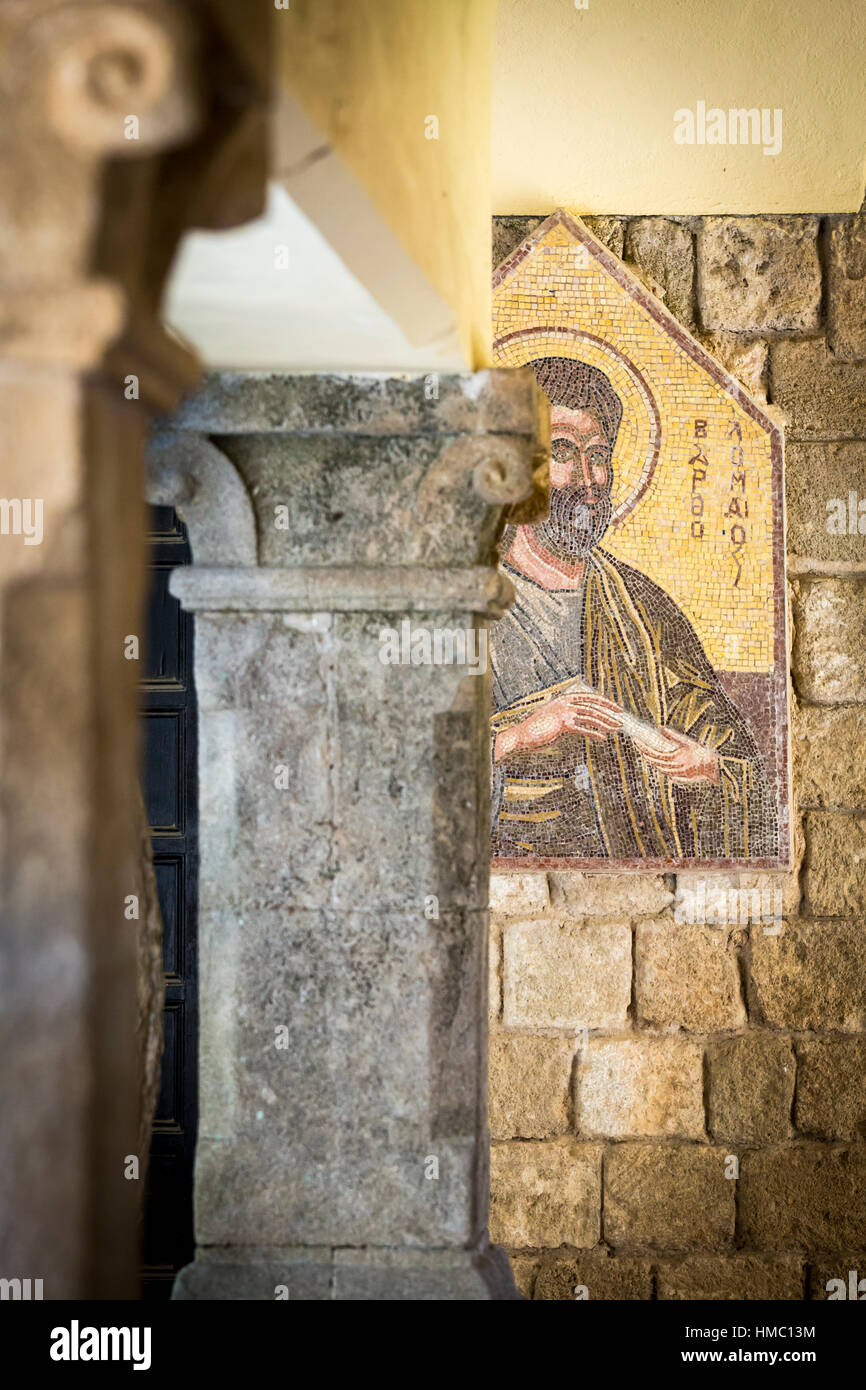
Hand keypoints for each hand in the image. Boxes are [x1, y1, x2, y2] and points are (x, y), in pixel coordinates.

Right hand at [494, 691, 621, 761]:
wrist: (523, 734)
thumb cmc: (538, 728)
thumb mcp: (554, 717)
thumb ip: (568, 716)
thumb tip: (583, 721)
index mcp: (564, 698)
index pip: (590, 697)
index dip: (605, 702)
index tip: (616, 708)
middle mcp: (566, 703)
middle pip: (593, 706)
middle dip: (609, 713)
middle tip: (621, 720)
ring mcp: (565, 713)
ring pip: (591, 717)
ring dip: (606, 723)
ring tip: (615, 729)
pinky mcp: (563, 725)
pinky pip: (584, 729)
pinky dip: (595, 733)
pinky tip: (602, 738)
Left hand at [631, 724, 719, 783]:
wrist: (716, 768)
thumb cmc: (704, 753)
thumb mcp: (690, 742)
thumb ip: (674, 736)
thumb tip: (661, 729)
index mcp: (675, 758)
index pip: (653, 753)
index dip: (642, 747)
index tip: (635, 739)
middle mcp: (674, 767)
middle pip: (653, 761)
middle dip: (643, 751)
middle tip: (636, 742)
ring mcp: (677, 773)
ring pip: (658, 767)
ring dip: (650, 759)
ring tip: (644, 749)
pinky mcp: (681, 777)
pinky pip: (666, 772)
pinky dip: (659, 765)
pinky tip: (656, 760)